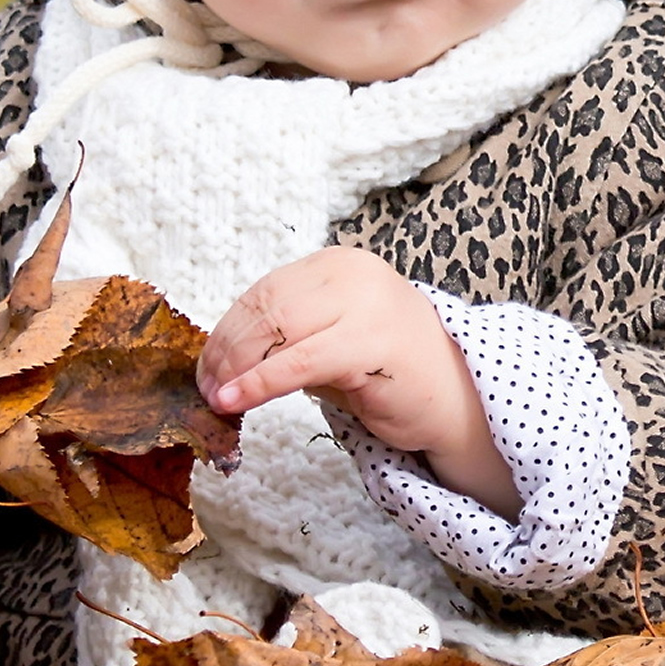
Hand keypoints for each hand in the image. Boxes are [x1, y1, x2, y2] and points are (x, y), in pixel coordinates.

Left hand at [197, 249, 518, 518]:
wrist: (459, 399)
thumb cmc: (391, 373)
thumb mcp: (332, 339)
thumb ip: (287, 335)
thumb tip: (223, 357)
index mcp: (339, 264)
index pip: (265, 290)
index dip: (226, 330)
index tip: (206, 366)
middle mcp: (352, 274)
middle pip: (266, 307)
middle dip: (226, 351)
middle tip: (205, 388)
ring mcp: (364, 304)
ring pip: (276, 330)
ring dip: (236, 368)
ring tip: (217, 398)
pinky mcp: (370, 343)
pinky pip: (298, 363)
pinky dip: (258, 383)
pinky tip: (234, 401)